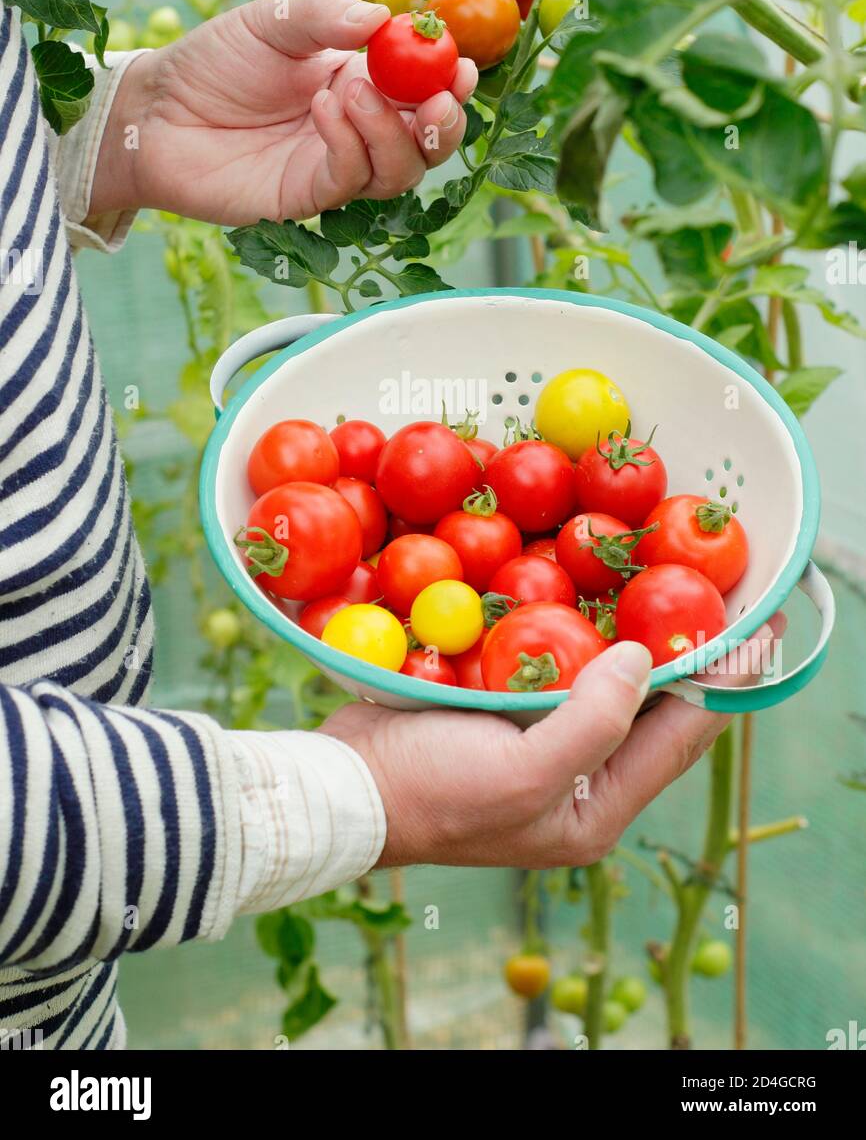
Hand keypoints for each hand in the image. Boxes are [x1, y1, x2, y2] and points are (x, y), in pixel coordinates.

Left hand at [90, 0, 477, 224]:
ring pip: (400, 170)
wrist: (157, 112)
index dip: (452, 81)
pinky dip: (350, 145)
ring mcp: (336, 165)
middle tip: (440, 96)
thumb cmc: (214, 62)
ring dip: (392, 131)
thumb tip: (379, 18)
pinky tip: (324, 109)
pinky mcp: (308, 196)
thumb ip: (323, 16)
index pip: (425, 88)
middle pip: (429, 141)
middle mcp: (360, 128)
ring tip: (352, 90)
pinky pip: (351, 180)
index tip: (463, 64)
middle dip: (445, 122)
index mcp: (363, 79)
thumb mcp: (271, 21)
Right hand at [322, 616, 785, 868]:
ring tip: (671, 584)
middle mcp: (579, 780)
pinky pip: (561, 667)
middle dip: (690, 655)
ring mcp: (542, 745)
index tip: (760, 626)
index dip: (725, 681)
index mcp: (595, 809)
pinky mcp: (507, 713)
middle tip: (719, 593)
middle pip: (654, 712)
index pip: (681, 738)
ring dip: (638, 638)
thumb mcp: (524, 772)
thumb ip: (595, 722)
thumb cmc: (432, 792)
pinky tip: (594, 591)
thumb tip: (647, 661)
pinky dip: (582, 632)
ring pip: (610, 684)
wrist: (342, 787)